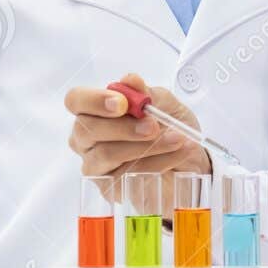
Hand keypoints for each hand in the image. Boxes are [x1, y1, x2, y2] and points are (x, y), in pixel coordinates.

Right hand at [65, 73, 211, 204]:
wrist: (191, 160)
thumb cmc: (169, 129)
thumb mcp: (165, 105)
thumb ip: (146, 93)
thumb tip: (130, 80)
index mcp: (94, 111)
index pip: (76, 100)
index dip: (94, 100)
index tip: (122, 103)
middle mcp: (87, 138)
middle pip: (86, 129)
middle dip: (123, 127)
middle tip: (153, 125)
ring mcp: (95, 165)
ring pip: (107, 154)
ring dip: (145, 146)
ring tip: (176, 138)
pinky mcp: (109, 187)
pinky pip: (127, 174)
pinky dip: (156, 162)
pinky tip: (176, 153)